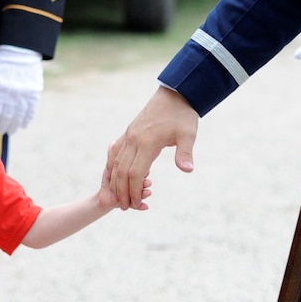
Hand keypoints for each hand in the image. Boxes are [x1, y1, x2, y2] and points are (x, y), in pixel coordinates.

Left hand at [0, 44, 42, 134]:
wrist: (21, 53)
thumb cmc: (2, 64)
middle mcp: (12, 93)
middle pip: (7, 116)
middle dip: (2, 126)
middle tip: (0, 131)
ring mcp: (25, 94)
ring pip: (19, 115)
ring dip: (14, 125)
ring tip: (10, 131)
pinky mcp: (34, 93)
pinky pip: (31, 110)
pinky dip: (27, 119)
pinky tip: (23, 125)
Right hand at [103, 86, 197, 209]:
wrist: (174, 94)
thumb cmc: (182, 116)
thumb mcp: (188, 135)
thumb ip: (185, 153)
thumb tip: (187, 170)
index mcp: (147, 143)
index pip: (135, 173)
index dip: (133, 191)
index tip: (136, 204)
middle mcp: (134, 140)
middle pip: (122, 170)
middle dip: (121, 191)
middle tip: (124, 207)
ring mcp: (129, 135)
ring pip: (116, 161)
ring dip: (115, 180)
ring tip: (117, 196)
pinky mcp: (129, 132)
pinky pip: (115, 151)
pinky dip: (112, 165)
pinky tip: (113, 174)